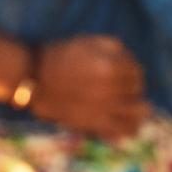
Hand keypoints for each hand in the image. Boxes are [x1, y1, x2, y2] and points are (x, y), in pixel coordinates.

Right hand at [31, 37, 149, 140]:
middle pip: (137, 91)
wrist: (33, 77)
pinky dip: (129, 129)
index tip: (124, 76)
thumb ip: (116, 48)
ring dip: (137, 110)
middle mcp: (112, 88)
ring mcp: (104, 108)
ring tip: (133, 111)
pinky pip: (122, 131)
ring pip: (137, 114)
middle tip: (122, 91)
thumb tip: (132, 62)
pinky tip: (128, 127)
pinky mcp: (94, 124)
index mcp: (112, 66)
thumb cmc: (61, 55)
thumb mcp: (90, 41)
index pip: (137, 72)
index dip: (132, 73)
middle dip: (132, 90)